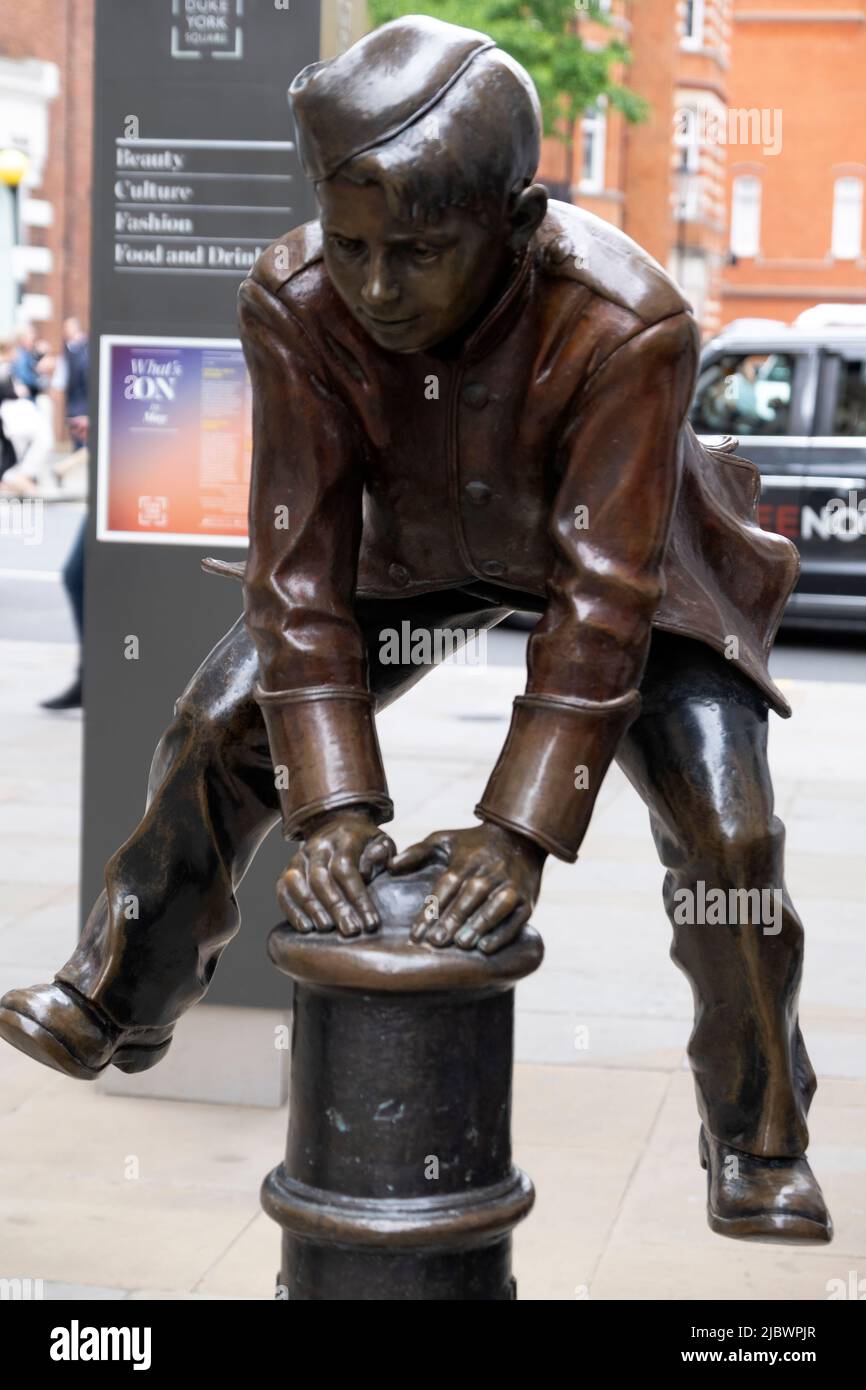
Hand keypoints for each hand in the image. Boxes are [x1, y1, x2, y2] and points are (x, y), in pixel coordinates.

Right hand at [277, 809, 393, 937]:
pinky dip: (291, 910)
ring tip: (327, 929)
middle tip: (351, 931)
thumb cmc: (366, 845)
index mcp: (343, 838)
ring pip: (298, 883)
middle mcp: (317, 846)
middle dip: (336, 907)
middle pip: (321, 878)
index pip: (346, 868)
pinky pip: (283, 891)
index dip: (358, 897)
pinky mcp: (287, 871)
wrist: (339, 828)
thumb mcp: (382, 843)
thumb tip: (366, 874)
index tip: (371, 922)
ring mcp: (299, 858)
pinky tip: (305, 928)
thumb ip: (381, 856)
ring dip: (312, 909)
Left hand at [389, 822, 544, 953]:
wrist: (520, 839)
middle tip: (435, 943)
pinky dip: (503, 934)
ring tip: (461, 944)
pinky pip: (516, 919)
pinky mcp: (527, 901)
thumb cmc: (474, 845)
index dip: (431, 910)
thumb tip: (391, 866)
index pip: (446, 886)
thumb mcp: (445, 840)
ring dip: (478, 925)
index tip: (415, 934)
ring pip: (495, 907)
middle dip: (452, 920)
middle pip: (469, 897)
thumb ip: (417, 852)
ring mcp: (511, 886)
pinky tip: (486, 948)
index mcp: (467, 860)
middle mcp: (490, 872)